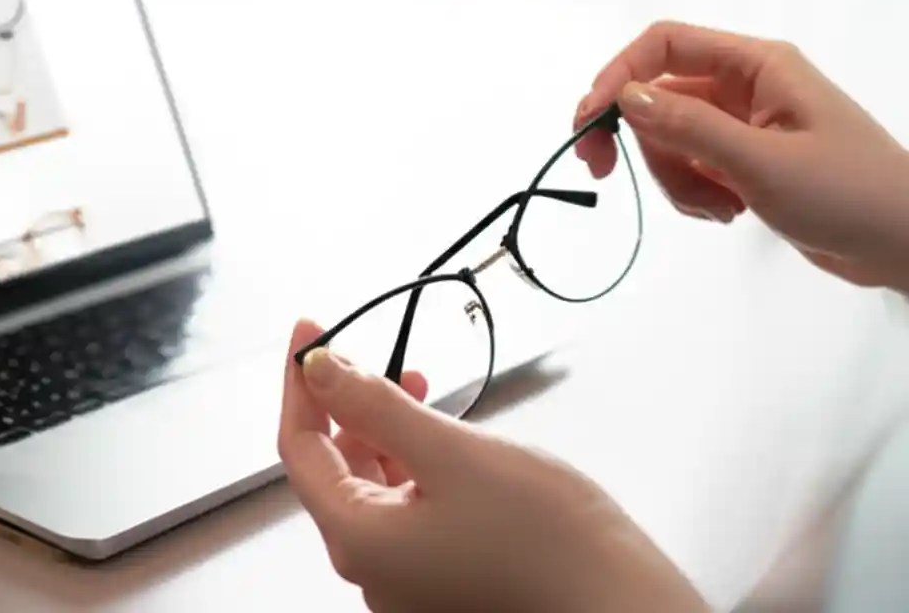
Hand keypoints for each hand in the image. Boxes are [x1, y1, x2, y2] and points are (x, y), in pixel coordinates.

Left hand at [277, 320, 708, 612]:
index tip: (308, 332)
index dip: (300, 383)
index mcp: (358, 538)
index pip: (299, 446)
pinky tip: (435, 434)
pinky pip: (404, 507)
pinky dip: (410, 462)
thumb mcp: (450, 452)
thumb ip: (377, 407)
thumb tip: (320, 372)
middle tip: (357, 350)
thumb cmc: (547, 544)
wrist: (618, 606)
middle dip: (342, 402)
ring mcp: (405, 577)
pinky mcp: (438, 575)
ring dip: (380, 428)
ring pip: (371, 485)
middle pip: (333, 467)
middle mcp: (371, 567)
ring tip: (409, 381)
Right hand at [575, 20, 908, 293]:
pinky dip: (694, 194)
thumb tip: (624, 97)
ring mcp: (743, 125)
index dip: (617, 76)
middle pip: (657, 98)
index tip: (588, 123)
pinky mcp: (744, 160)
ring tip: (716, 209)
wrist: (903, 242)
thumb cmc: (847, 192)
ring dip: (675, 180)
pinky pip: (691, 168)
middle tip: (605, 176)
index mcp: (757, 65)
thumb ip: (688, 127)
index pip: (664, 45)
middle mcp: (746, 86)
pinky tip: (728, 214)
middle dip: (640, 142)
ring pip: (670, 140)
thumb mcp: (760, 161)